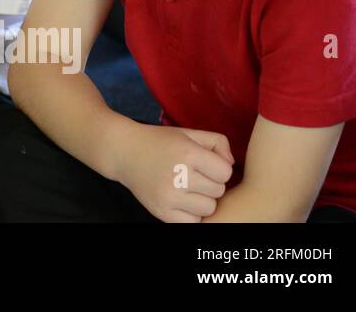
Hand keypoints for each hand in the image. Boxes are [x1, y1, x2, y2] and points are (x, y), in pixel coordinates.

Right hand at [117, 122, 234, 221]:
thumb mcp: (188, 133)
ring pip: (208, 208)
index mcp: (188, 153)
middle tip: (194, 175)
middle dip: (210, 183)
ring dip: (202, 200)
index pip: (225, 172)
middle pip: (218, 191)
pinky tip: (181, 201)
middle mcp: (178, 175)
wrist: (123, 151)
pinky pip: (192, 222)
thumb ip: (217, 142)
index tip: (204, 164)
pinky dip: (190, 214)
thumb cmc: (159, 142)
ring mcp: (169, 196)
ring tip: (188, 189)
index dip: (218, 167)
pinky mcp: (161, 212)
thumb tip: (232, 164)